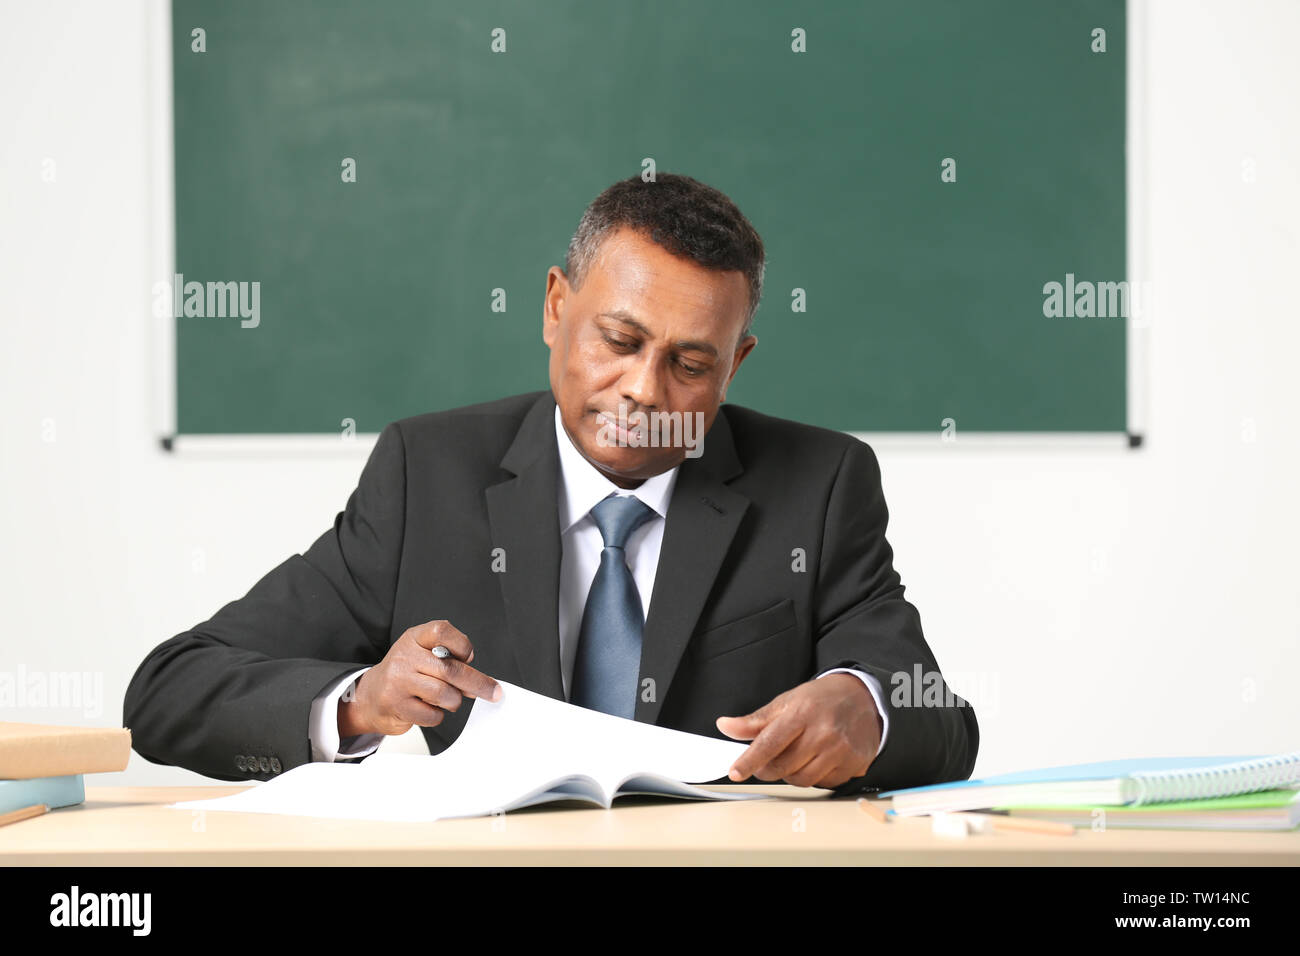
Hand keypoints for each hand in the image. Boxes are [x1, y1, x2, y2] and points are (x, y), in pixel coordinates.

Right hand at [338, 620, 501, 737]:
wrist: (371, 696)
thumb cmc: (406, 674)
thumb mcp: (424, 655)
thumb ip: (450, 660)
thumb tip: (481, 681)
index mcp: (415, 638)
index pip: (442, 630)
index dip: (461, 644)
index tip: (469, 657)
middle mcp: (404, 656)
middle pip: (450, 669)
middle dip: (477, 683)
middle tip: (492, 692)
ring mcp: (398, 680)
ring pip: (444, 694)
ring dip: (454, 701)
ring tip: (447, 699)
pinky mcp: (395, 704)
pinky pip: (432, 715)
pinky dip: (437, 715)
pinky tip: (428, 709)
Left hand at [715, 673, 881, 788]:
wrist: (862, 698)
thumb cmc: (820, 700)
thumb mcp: (786, 702)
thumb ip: (755, 720)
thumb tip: (725, 726)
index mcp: (802, 713)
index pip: (769, 743)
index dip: (750, 760)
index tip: (735, 772)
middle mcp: (823, 732)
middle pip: (783, 767)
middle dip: (767, 769)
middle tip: (765, 761)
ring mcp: (840, 750)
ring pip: (802, 779)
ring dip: (790, 774)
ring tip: (794, 757)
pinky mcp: (853, 764)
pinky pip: (822, 783)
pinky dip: (813, 776)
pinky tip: (816, 760)